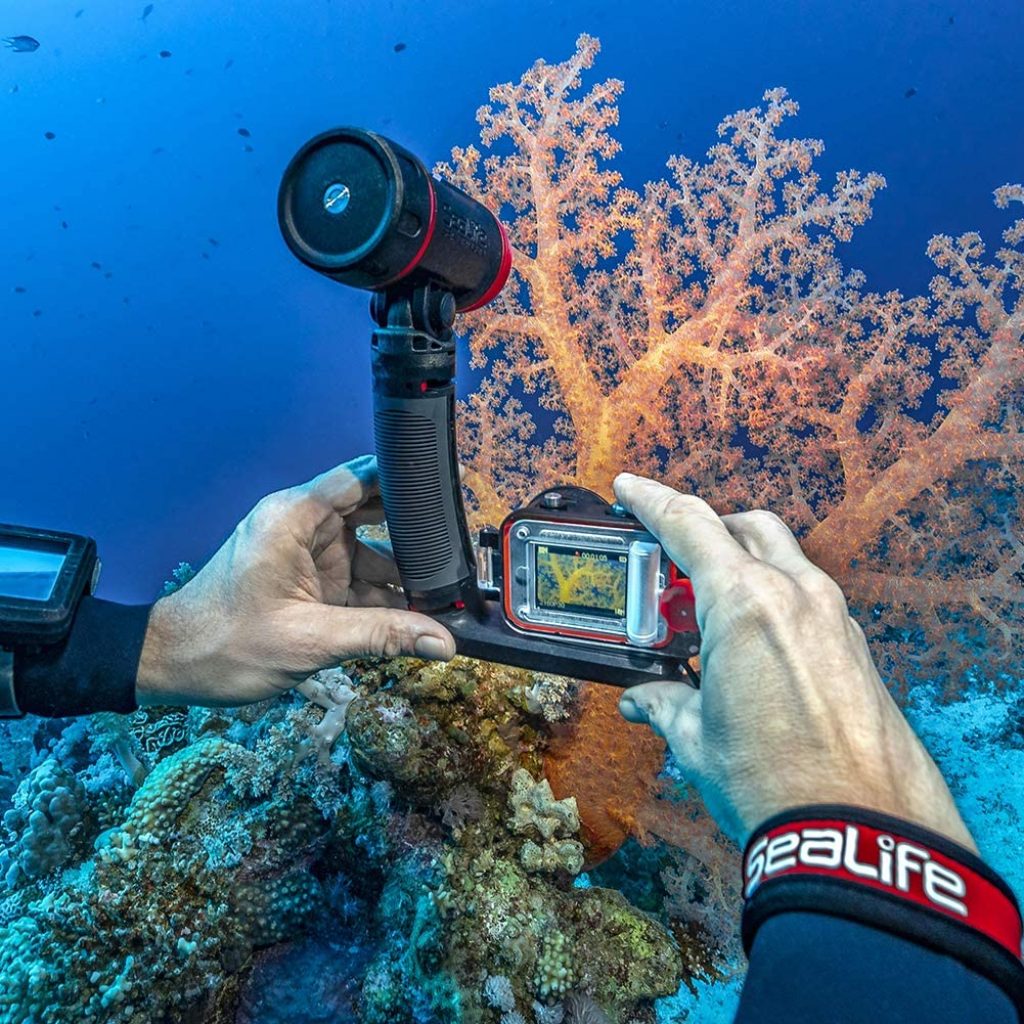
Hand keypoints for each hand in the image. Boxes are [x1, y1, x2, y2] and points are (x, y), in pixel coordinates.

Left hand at [136, 454, 455, 706]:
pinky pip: (356, 582)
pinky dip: (383, 599)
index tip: (449, 494)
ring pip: (371, 553)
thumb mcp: (310, 640)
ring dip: (403, 575)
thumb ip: (382, 635)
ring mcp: (308, 555)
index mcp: (295, 516)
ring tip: (449, 594)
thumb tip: (444, 643)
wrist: (170, 668)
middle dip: (415, 534)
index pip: (362, 477)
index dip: (406, 480)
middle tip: (460, 552)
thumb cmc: (224, 644)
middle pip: (374, 513)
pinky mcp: (309, 584)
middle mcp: (303, 526)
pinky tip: (417, 618)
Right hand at [613, 473, 974, 850]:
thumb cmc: (774, 783)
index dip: (651, 501)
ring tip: (710, 615)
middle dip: (707, 530)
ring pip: (784, 560)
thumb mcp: (698, 739)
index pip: (689, 525)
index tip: (630, 490)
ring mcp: (835, 619)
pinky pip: (810, 600)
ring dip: (745, 567)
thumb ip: (665, 704)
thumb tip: (644, 700)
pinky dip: (776, 602)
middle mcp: (796, 595)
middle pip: (746, 528)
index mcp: (745, 604)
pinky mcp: (857, 648)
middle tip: (672, 560)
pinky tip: (754, 648)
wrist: (860, 833)